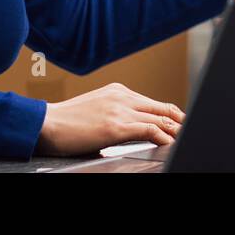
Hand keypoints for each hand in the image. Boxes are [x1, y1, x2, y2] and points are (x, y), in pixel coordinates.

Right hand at [35, 82, 184, 156]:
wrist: (45, 124)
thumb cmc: (65, 122)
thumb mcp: (96, 109)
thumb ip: (115, 113)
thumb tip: (132, 130)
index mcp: (118, 91)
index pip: (153, 102)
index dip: (171, 113)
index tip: (180, 123)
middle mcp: (122, 96)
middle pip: (162, 108)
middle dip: (179, 121)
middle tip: (190, 130)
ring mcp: (120, 110)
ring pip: (160, 118)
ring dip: (175, 130)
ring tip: (184, 138)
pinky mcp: (116, 126)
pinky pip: (150, 129)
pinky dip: (164, 137)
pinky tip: (169, 143)